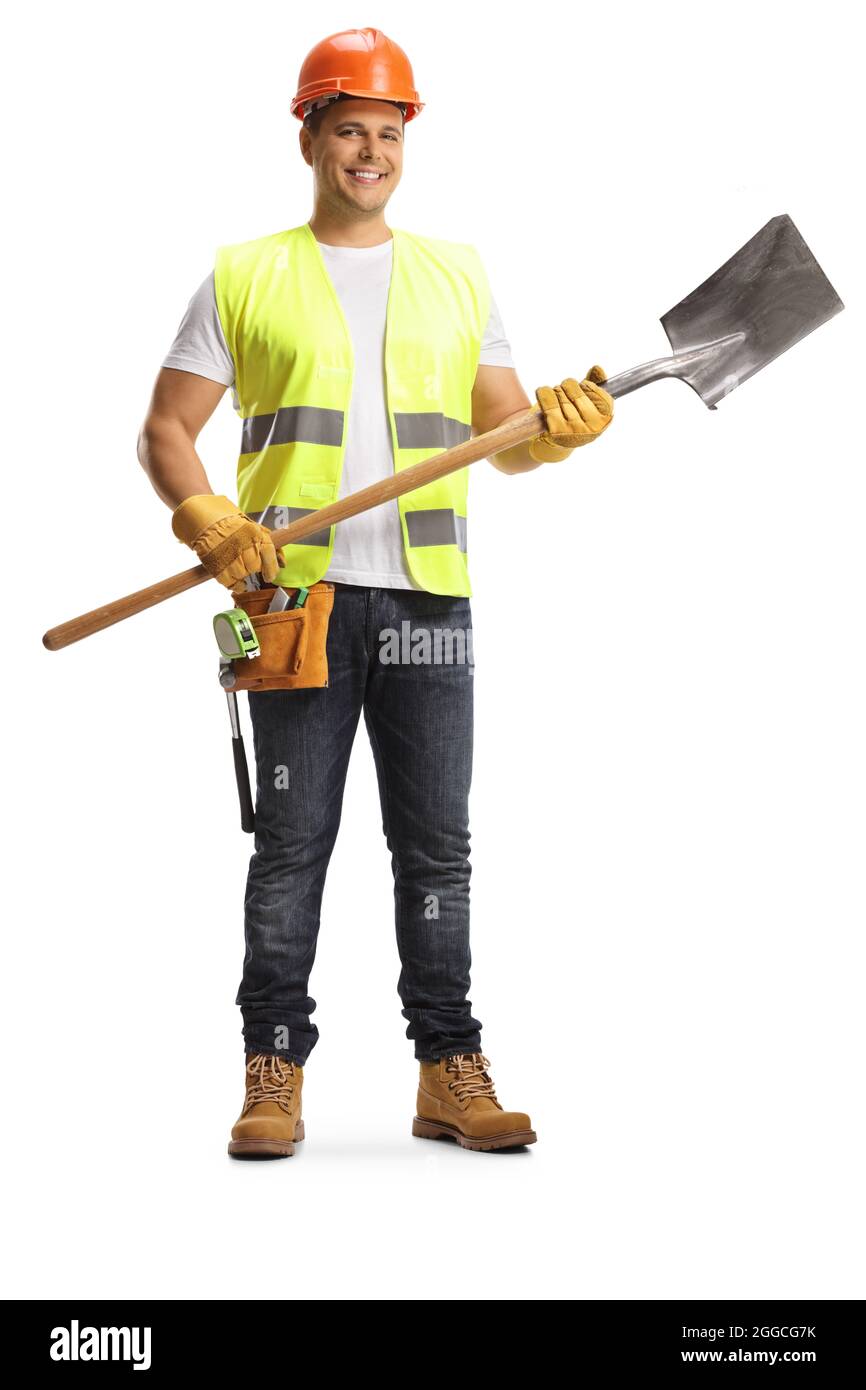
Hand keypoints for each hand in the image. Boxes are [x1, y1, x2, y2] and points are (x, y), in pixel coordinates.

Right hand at [171, 494, 285, 591]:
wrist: (202, 516)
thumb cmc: (229, 521)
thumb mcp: (252, 527)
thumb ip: (269, 544)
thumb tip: (283, 563)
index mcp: (253, 532)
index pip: (269, 554)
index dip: (272, 568)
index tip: (270, 576)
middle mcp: (243, 543)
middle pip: (256, 566)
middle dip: (254, 569)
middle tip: (248, 566)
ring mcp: (228, 554)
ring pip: (243, 575)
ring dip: (242, 576)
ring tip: (238, 569)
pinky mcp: (215, 563)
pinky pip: (228, 581)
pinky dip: (232, 584)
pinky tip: (233, 580)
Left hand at [529, 366, 613, 461]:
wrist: (554, 440)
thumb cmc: (573, 416)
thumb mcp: (587, 400)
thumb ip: (595, 383)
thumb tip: (597, 368)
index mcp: (604, 419)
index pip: (598, 393)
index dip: (587, 386)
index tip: (581, 387)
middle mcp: (592, 428)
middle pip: (577, 392)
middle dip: (568, 386)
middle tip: (563, 390)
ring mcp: (574, 430)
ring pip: (561, 395)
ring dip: (555, 390)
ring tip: (555, 395)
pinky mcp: (556, 431)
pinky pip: (549, 403)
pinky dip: (544, 394)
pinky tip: (543, 393)